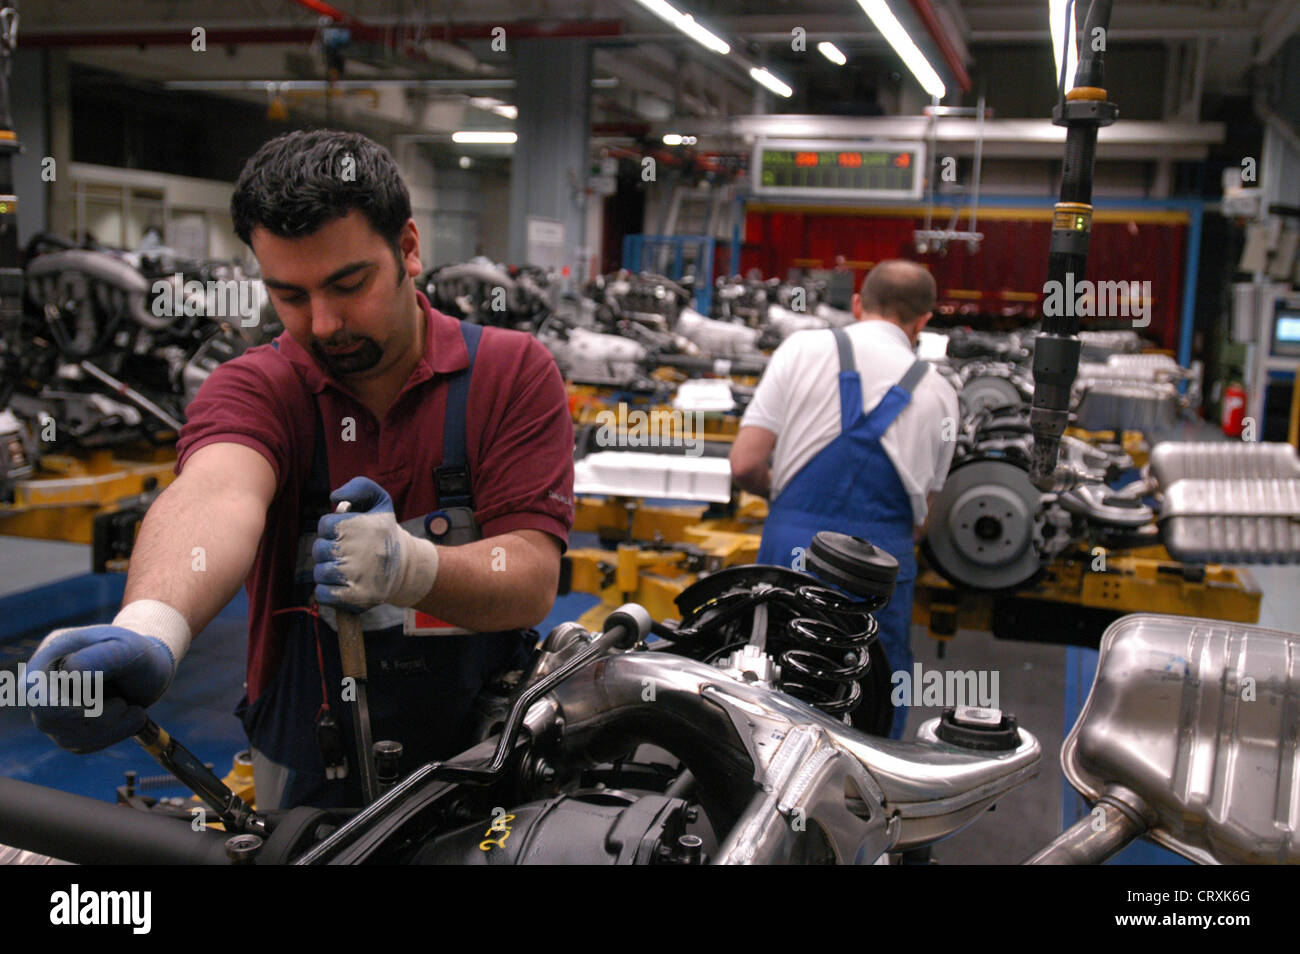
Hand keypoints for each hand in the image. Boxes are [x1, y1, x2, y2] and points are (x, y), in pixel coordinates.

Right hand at [26, 624, 176, 752]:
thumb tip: (71, 671)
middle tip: (124, 703)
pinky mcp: (67, 731)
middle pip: (50, 719)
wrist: (149, 669)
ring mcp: (52, 711)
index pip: (32, 688)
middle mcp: (43, 685)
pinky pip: (83, 745)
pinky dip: (113, 734)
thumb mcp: (132, 648)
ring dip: (111, 726)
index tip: (93, 706)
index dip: (58, 705)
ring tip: (130, 705)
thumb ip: (106, 656)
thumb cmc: (139, 653)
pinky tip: (130, 716)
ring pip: (69, 737)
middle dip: (97, 717)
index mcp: (51, 655)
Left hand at [313, 477, 438, 611]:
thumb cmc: (385, 533)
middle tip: (347, 553)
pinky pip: (323, 594)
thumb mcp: (380, 501)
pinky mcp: (354, 597)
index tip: (347, 534)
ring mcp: (354, 575)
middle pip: (319, 550)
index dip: (333, 530)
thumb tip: (334, 497)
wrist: (406, 566)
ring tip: (347, 569)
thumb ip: (359, 487)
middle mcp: (355, 550)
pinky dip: (327, 592)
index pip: (325, 526)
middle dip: (330, 551)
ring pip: (320, 572)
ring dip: (329, 571)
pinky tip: (341, 585)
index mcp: (358, 525)